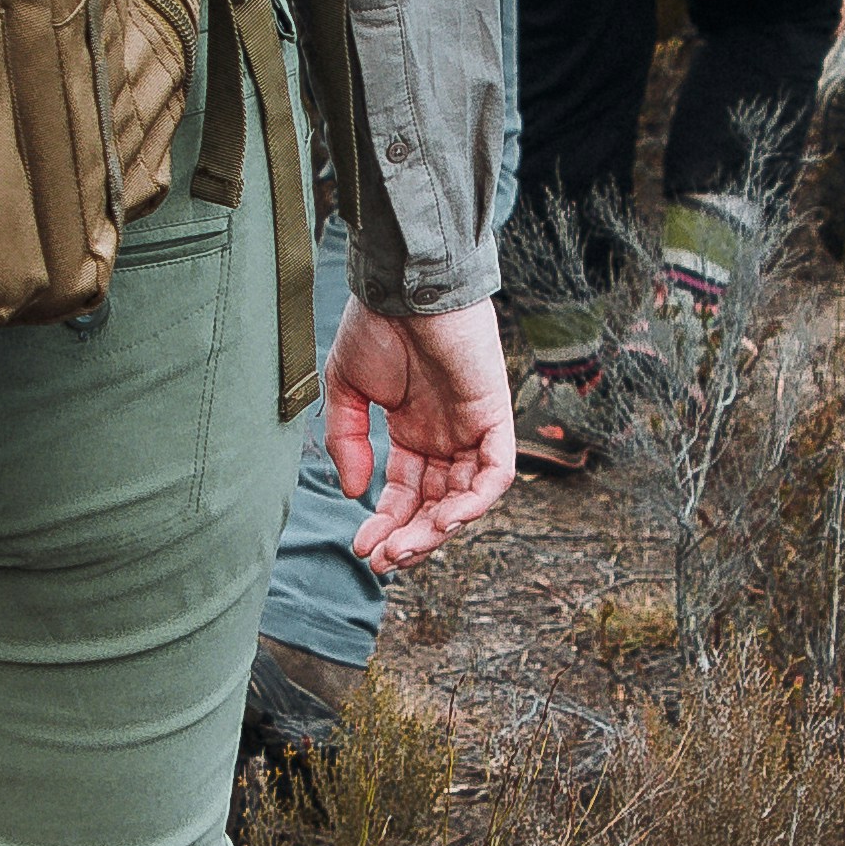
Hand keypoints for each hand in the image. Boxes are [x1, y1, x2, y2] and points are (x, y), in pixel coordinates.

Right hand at [321, 300, 517, 571]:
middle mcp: (445, 436)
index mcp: (413, 431)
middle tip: (384, 561)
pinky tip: (447, 520)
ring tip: (407, 549)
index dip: (386, 524)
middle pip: (437, 505)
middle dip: (412, 538)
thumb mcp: (346, 390)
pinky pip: (497, 472)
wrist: (404, 284)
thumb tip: (355, 492)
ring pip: (466, 497)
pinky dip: (477, 500)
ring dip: (439, 529)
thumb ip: (346, 440)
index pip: (405, 494)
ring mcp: (471, 427)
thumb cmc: (376, 325)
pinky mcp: (495, 415)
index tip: (362, 549)